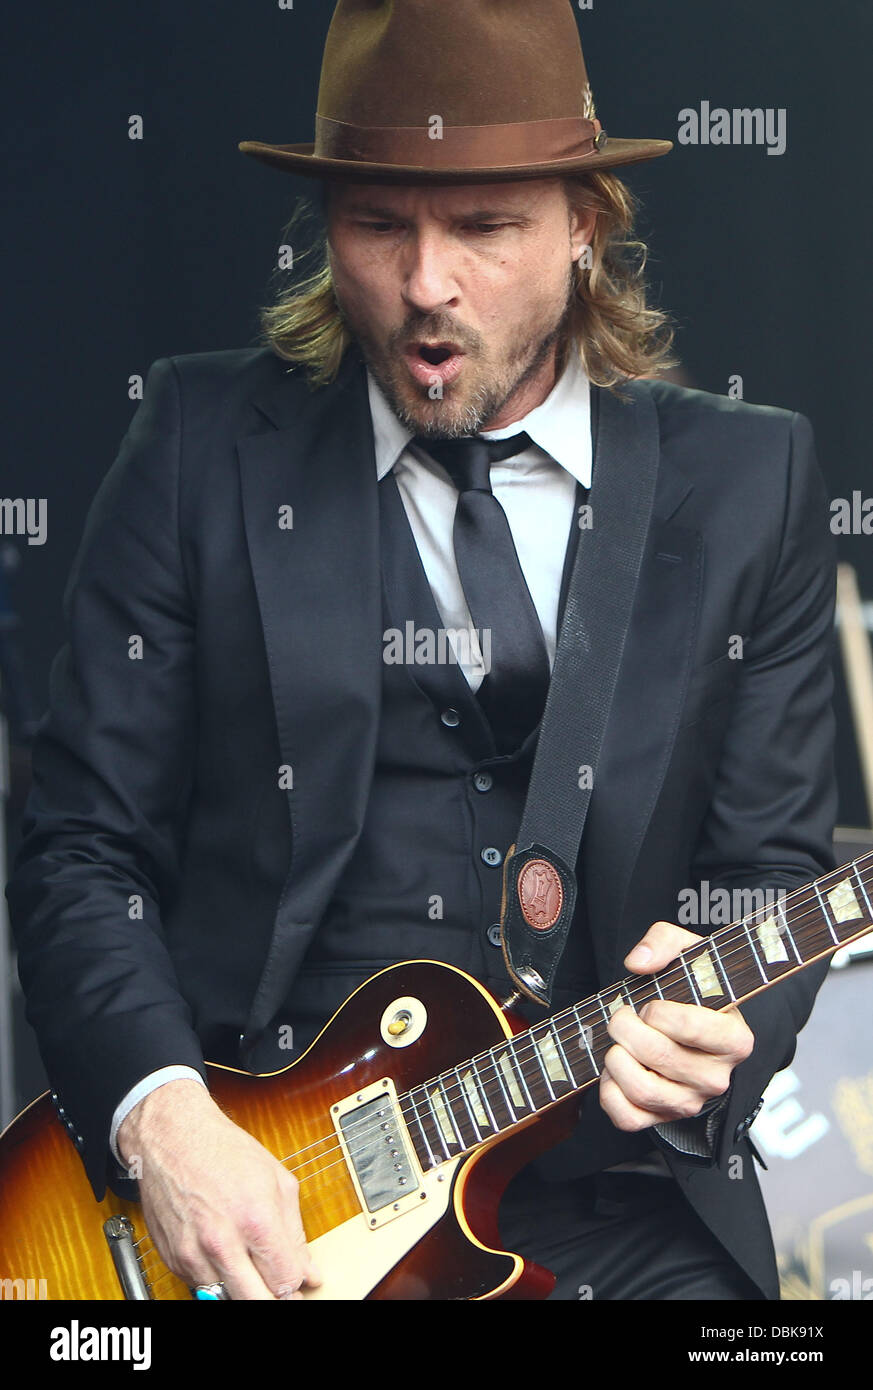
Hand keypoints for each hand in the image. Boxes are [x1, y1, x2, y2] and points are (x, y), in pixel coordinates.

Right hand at [117, 1080, 321, 1299]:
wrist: (173, 1137)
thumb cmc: (223, 1150)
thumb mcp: (275, 1180)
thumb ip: (295, 1233)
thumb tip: (309, 1272)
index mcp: (255, 1220)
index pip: (285, 1280)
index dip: (296, 1283)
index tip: (297, 1280)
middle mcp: (222, 1243)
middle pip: (257, 1300)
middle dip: (272, 1297)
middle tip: (278, 1288)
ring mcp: (194, 1254)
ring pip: (227, 1299)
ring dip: (243, 1289)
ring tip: (250, 1268)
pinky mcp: (174, 1259)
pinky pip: (202, 1286)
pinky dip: (217, 1279)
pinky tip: (224, 1256)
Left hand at [599, 921, 753, 1130]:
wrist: (687, 1023)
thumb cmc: (691, 989)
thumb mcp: (687, 953)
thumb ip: (664, 942)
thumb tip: (638, 962)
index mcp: (734, 1039)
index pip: (692, 1029)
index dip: (659, 1012)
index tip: (651, 1005)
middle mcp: (717, 1077)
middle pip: (660, 1056)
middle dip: (626, 1027)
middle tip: (621, 1015)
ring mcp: (690, 1102)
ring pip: (643, 1090)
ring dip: (616, 1059)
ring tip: (617, 1042)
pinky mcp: (663, 1118)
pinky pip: (629, 1118)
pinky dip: (610, 1093)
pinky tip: (613, 1070)